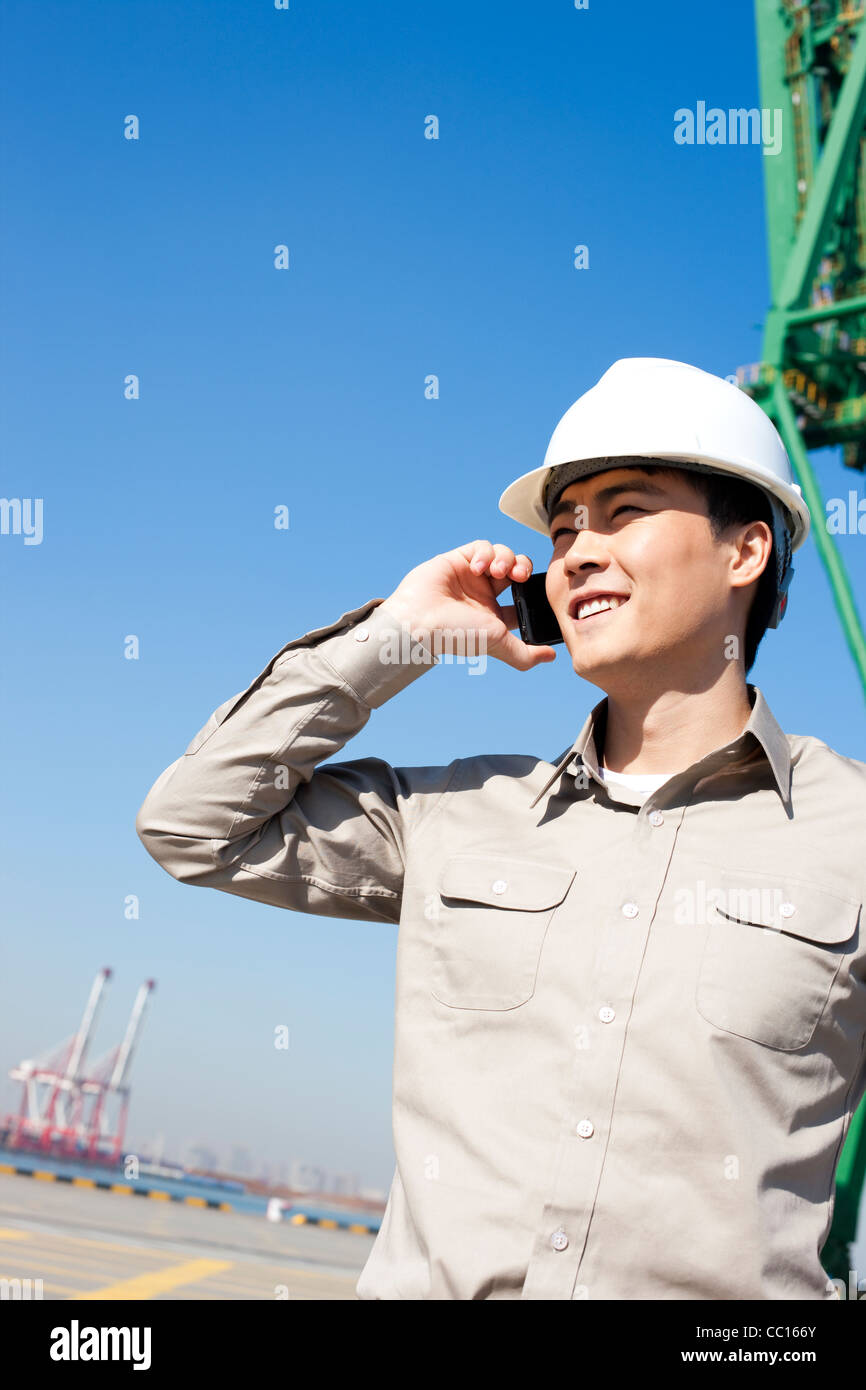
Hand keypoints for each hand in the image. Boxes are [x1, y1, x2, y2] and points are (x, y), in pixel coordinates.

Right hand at [379, 541, 557, 670]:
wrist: (422, 620)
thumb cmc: (457, 635)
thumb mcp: (498, 644)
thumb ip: (525, 653)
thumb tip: (551, 656)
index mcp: (494, 613)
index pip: (522, 597)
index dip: (532, 592)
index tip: (534, 594)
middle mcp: (484, 593)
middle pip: (516, 570)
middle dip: (523, 568)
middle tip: (520, 576)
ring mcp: (471, 575)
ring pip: (503, 554)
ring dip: (506, 558)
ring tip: (497, 571)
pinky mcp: (459, 559)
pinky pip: (481, 546)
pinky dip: (486, 553)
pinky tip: (477, 567)